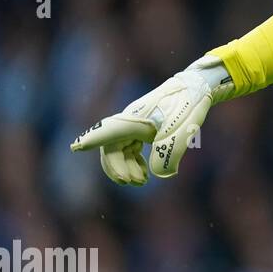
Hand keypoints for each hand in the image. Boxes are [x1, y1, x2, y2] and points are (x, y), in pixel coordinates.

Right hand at [70, 55, 235, 184]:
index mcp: (134, 118)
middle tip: (133, 182)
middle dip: (117, 168)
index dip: (92, 139)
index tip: (76, 146)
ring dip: (126, 169)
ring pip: (119, 152)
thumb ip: (169, 152)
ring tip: (141, 181)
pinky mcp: (141, 131)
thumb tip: (157, 174)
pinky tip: (145, 175)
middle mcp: (129, 122)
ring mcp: (134, 127)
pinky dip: (134, 164)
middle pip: (111, 149)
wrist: (197, 89)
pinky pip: (129, 151)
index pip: (109, 131)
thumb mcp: (183, 130)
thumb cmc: (188, 105)